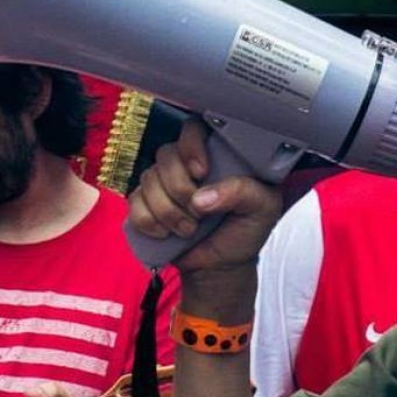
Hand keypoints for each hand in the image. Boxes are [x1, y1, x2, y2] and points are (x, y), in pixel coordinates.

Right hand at [128, 119, 281, 276]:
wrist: (221, 267)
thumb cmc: (245, 231)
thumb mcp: (263, 208)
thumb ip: (242, 192)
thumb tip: (202, 197)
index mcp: (216, 156)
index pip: (193, 129)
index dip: (191, 146)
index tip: (201, 172)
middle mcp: (186, 165)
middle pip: (166, 155)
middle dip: (180, 189)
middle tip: (199, 214)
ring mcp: (162, 184)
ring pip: (148, 180)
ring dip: (168, 212)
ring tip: (190, 229)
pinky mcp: (144, 205)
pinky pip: (134, 204)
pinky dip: (150, 223)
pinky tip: (167, 233)